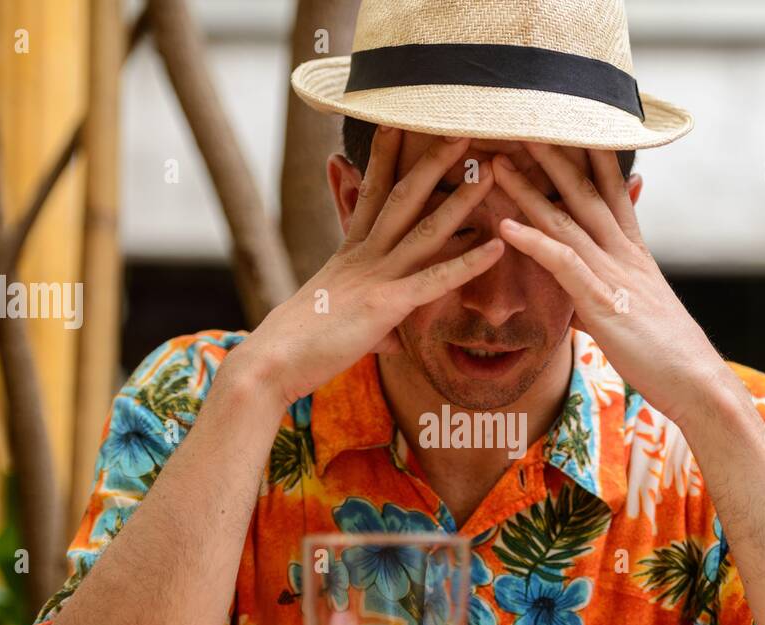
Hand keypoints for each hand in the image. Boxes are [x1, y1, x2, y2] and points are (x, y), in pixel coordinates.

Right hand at [232, 129, 504, 406]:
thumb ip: (372, 323)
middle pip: (400, 196)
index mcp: (348, 255)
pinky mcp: (385, 305)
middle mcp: (362, 257)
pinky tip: (496, 248)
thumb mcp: (337, 324)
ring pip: (424, 230)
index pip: (368, 194)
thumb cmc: (298, 348)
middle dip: (430, 161)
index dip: (382, 157)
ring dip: (458, 200)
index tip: (394, 122)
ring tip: (488, 173)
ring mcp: (374, 277)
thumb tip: (388, 338)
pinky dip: (467, 263)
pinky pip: (434, 280)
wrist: (269, 363)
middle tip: (458, 129)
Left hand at [491, 144, 718, 424]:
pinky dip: (534, 242)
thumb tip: (582, 309)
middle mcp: (625, 255)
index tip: (570, 123)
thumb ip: (603, 304)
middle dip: (553, 156)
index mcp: (634, 253)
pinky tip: (506, 227)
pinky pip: (563, 264)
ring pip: (566, 220)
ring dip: (529, 190)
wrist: (699, 383)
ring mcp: (614, 276)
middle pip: (585, 192)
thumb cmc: (666, 357)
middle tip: (522, 122)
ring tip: (498, 163)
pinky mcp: (602, 304)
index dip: (591, 156)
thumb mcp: (632, 320)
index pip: (613, 190)